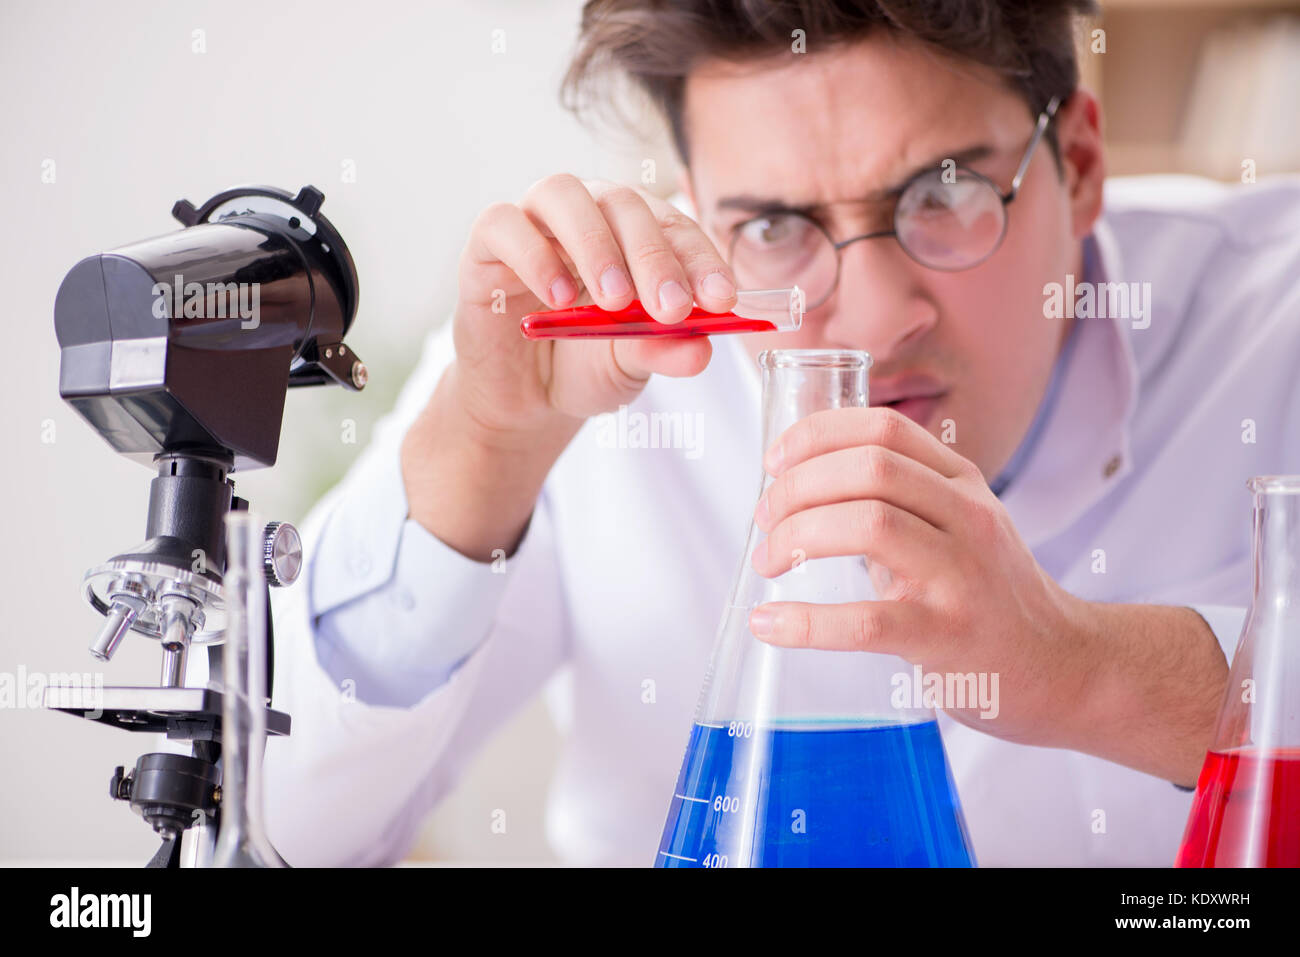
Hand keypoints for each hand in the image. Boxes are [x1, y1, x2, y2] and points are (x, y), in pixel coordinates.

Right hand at [404, 174, 736, 559]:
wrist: (523, 399)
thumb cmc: (583, 366)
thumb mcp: (632, 366)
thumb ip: (662, 350)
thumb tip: (700, 350)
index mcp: (635, 234)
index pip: (675, 228)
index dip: (701, 260)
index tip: (722, 299)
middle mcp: (588, 215)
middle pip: (624, 204)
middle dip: (653, 256)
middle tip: (671, 308)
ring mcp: (536, 223)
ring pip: (564, 194)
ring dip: (595, 245)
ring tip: (614, 302)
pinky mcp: (487, 244)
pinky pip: (504, 224)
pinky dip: (534, 255)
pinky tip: (558, 298)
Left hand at [747, 406, 1093, 747]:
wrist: (1063, 666)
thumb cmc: (992, 596)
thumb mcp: (958, 527)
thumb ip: (898, 501)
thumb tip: (802, 488)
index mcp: (962, 482)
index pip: (883, 428)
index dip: (817, 434)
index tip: (775, 460)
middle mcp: (967, 518)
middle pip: (869, 469)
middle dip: (798, 486)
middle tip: (766, 517)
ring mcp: (961, 576)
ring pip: (868, 525)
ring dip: (798, 536)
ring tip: (769, 561)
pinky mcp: (947, 636)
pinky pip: (865, 621)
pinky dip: (804, 621)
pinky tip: (770, 622)